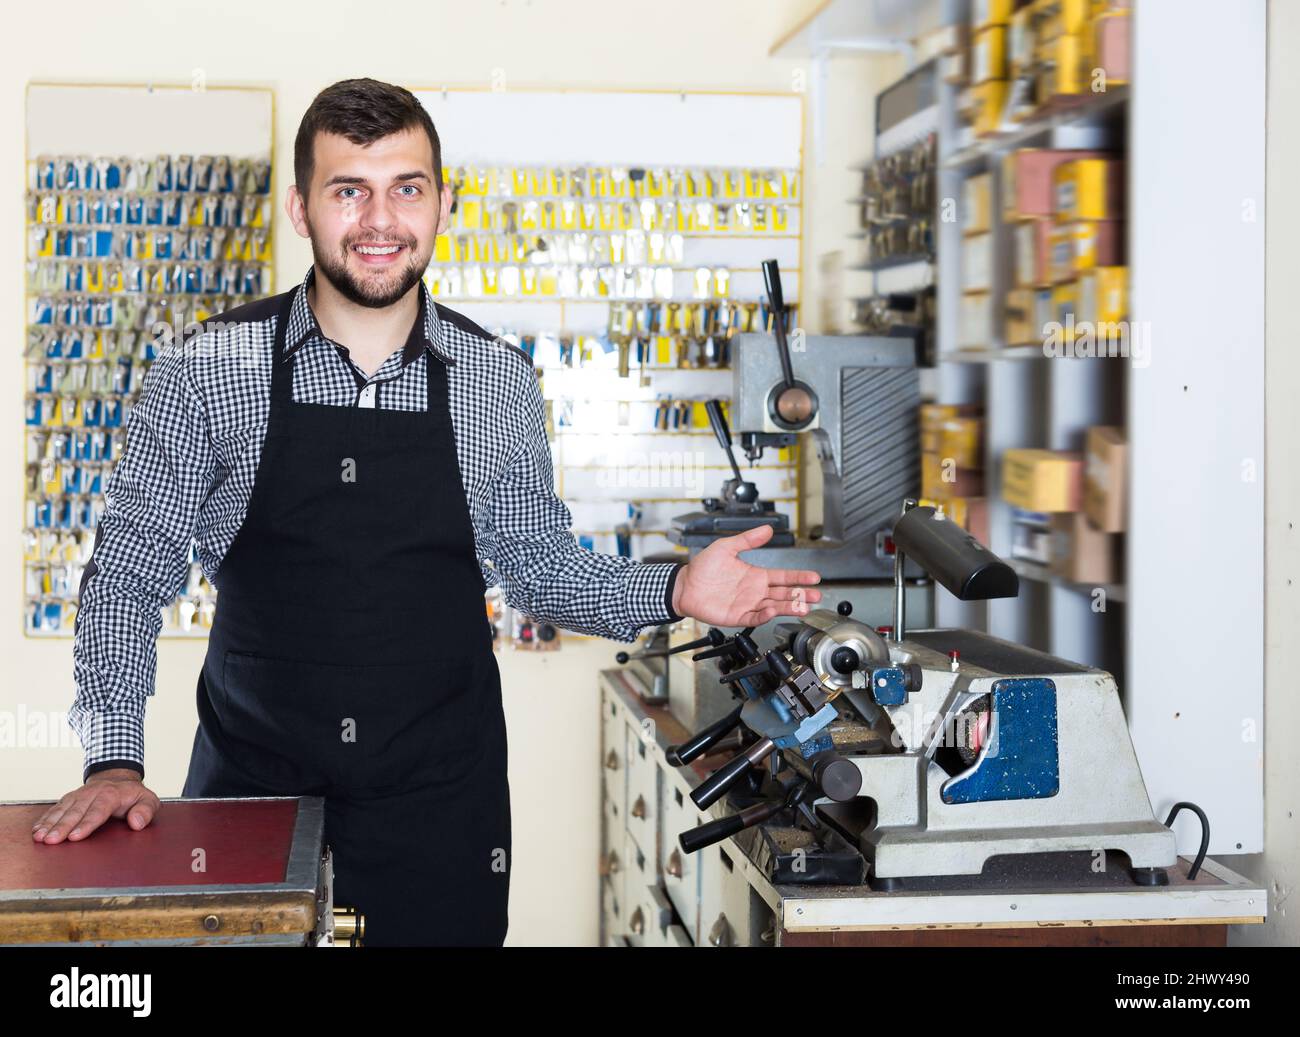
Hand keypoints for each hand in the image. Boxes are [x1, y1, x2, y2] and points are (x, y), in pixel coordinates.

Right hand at [31, 768, 159, 843]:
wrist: (117, 778)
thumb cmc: (133, 795)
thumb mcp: (148, 800)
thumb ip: (146, 811)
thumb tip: (137, 823)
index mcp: (112, 794)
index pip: (98, 810)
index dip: (86, 824)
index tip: (76, 836)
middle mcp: (92, 794)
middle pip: (76, 811)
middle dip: (63, 826)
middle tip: (52, 840)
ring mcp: (79, 795)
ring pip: (63, 809)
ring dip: (50, 823)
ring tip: (40, 837)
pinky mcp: (69, 799)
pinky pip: (55, 808)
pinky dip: (45, 819)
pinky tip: (37, 830)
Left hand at [672, 524, 821, 627]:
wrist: (685, 585)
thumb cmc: (703, 567)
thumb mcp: (726, 547)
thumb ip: (747, 540)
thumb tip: (767, 529)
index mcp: (756, 576)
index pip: (783, 576)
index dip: (799, 577)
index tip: (814, 577)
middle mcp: (755, 591)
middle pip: (783, 594)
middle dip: (801, 595)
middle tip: (816, 596)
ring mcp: (747, 605)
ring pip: (774, 607)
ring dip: (788, 607)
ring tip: (803, 607)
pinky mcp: (737, 616)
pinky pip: (754, 618)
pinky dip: (764, 616)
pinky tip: (773, 611)